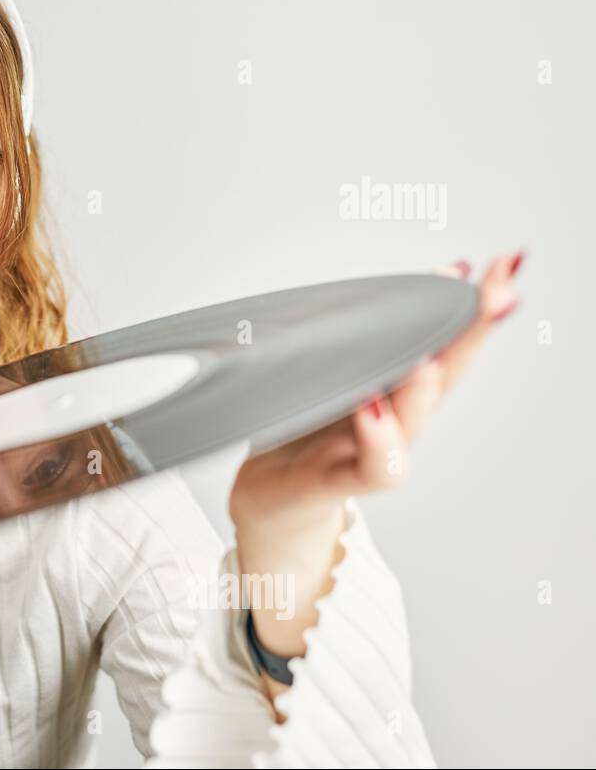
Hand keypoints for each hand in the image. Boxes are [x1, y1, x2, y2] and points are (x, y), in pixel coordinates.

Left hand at [228, 250, 523, 667]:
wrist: (268, 504)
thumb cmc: (298, 433)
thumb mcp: (325, 374)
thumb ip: (352, 336)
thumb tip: (374, 283)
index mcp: (391, 385)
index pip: (441, 339)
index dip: (471, 305)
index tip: (500, 265)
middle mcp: (392, 418)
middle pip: (443, 372)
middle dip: (470, 332)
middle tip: (496, 292)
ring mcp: (366, 451)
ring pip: (411, 420)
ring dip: (424, 387)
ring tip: (429, 356)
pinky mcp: (335, 480)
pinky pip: (370, 467)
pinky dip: (379, 439)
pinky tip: (373, 408)